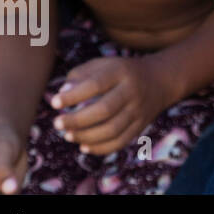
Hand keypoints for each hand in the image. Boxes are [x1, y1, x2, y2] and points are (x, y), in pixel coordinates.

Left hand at [49, 56, 169, 156]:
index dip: (73, 96)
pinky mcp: (140, 125)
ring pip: (112, 130)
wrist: (159, 80)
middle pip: (104, 110)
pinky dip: (100, 148)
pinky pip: (120, 142)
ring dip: (85, 136)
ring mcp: (139, 110)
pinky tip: (84, 146)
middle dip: (77, 120)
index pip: (95, 84)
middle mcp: (132, 91)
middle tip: (57, 123)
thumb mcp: (102, 64)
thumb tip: (62, 94)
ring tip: (68, 135)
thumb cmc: (119, 72)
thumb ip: (79, 75)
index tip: (54, 103)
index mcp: (121, 72)